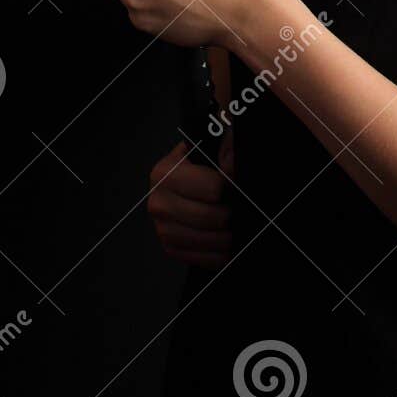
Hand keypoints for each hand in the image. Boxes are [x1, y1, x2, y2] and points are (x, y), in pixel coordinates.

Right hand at [148, 136, 234, 269]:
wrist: (195, 174)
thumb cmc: (204, 156)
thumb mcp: (214, 137)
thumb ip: (227, 139)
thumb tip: (230, 164)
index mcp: (165, 172)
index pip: (212, 188)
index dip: (231, 186)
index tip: (237, 183)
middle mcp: (158, 201)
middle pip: (209, 218)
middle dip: (230, 213)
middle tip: (238, 205)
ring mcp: (162, 227)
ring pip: (206, 241)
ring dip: (226, 236)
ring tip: (235, 223)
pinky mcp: (171, 247)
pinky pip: (199, 259)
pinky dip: (218, 254)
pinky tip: (225, 242)